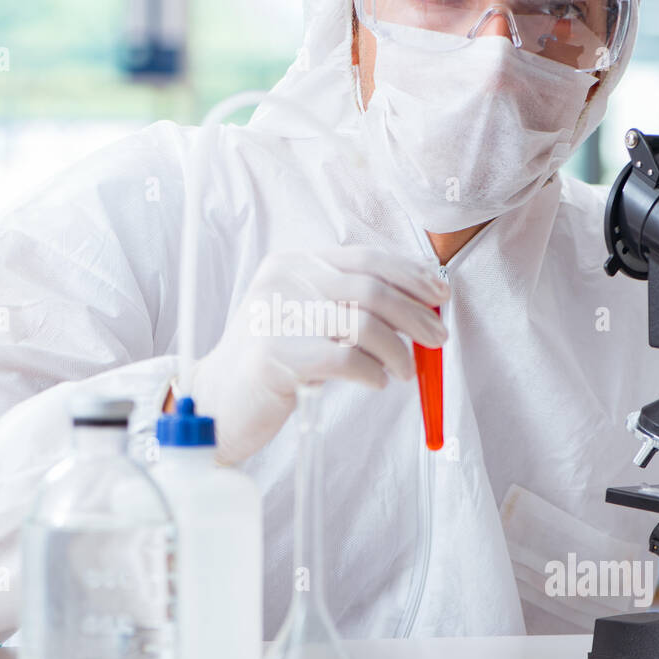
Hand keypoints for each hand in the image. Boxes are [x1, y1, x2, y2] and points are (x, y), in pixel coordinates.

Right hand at [192, 246, 448, 463]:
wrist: (218, 401)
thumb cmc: (273, 361)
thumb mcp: (306, 317)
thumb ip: (348, 304)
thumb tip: (420, 305)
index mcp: (293, 262)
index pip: (365, 258)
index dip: (410, 275)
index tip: (440, 295)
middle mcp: (284, 280)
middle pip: (371, 289)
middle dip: (416, 314)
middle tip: (438, 339)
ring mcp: (277, 316)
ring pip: (364, 324)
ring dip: (398, 350)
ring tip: (405, 370)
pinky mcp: (276, 357)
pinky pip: (345, 359)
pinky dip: (372, 372)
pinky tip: (377, 381)